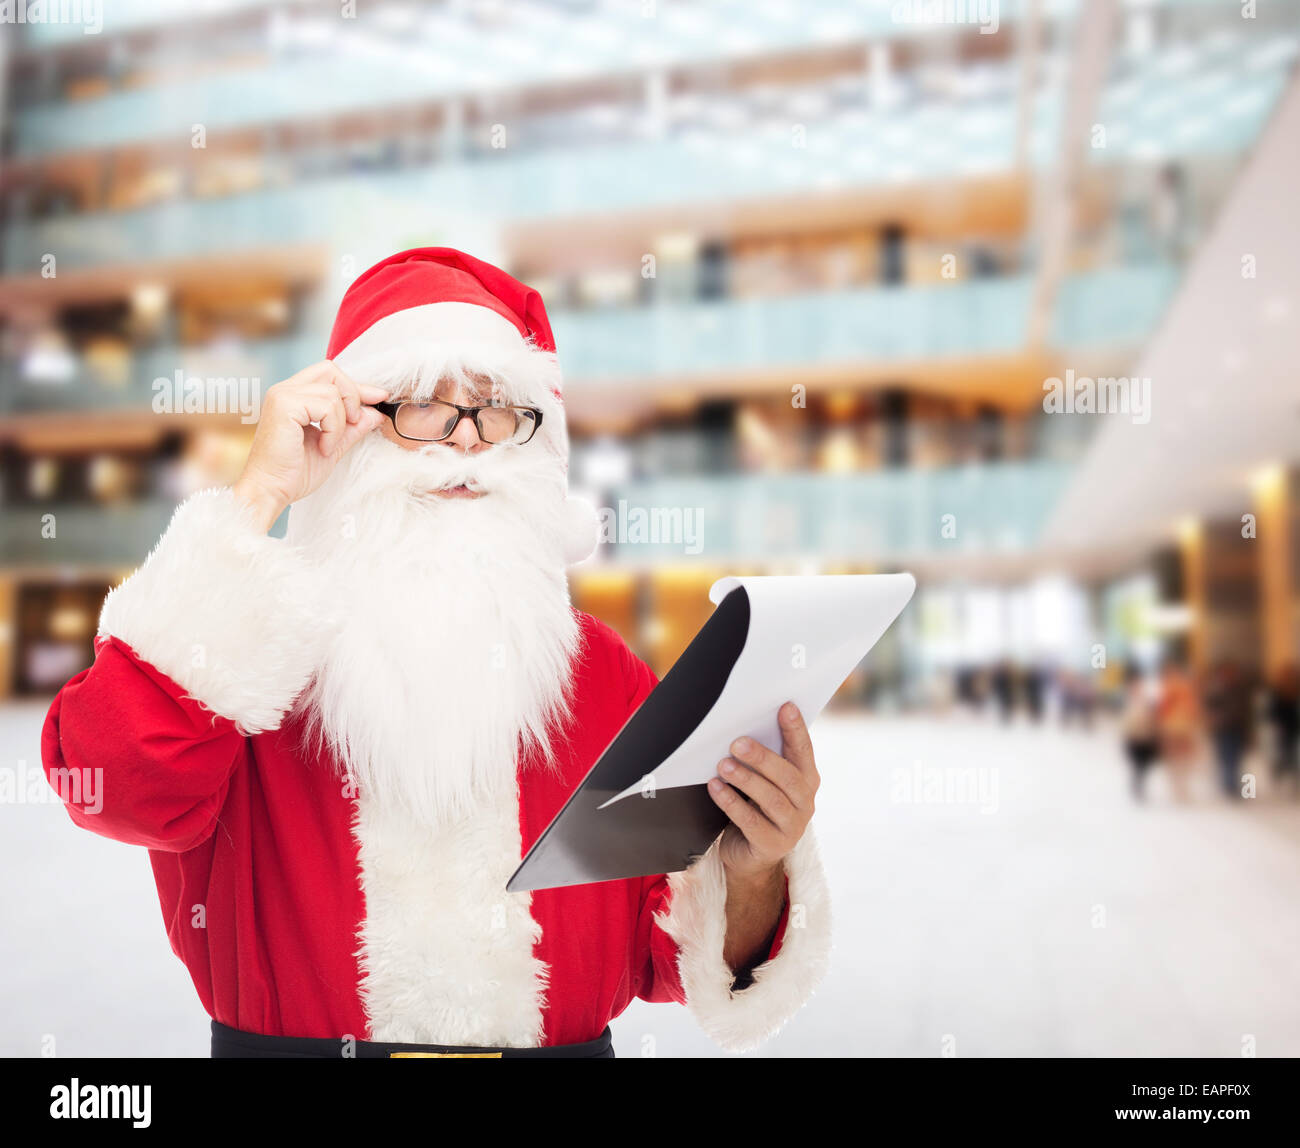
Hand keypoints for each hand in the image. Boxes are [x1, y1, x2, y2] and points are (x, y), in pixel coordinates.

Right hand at [232, 361, 389, 529]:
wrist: (271, 490)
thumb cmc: (294, 473)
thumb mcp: (333, 446)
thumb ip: (352, 427)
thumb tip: (375, 413)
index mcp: (293, 396)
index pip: (330, 376)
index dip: (357, 386)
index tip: (380, 397)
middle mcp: (285, 390)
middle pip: (331, 371)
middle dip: (352, 395)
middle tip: (354, 422)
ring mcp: (283, 395)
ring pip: (333, 392)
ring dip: (341, 422)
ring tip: (329, 445)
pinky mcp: (284, 405)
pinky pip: (326, 406)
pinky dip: (333, 429)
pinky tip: (323, 447)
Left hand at [708, 701, 818, 883]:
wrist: (748, 856)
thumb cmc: (754, 808)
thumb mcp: (764, 782)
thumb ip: (764, 761)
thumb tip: (743, 727)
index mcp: (807, 780)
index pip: (804, 750)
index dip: (796, 729)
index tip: (785, 707)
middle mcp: (805, 803)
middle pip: (788, 776)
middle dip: (762, 757)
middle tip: (737, 742)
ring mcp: (792, 827)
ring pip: (771, 799)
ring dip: (746, 780)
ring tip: (723, 765)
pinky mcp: (772, 845)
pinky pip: (751, 822)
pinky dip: (731, 803)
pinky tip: (716, 788)